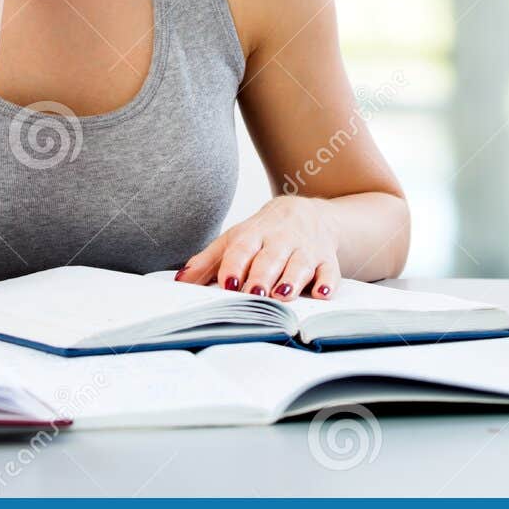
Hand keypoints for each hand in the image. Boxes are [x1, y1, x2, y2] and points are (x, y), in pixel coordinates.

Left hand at [173, 195, 341, 300]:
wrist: (305, 212)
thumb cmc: (263, 234)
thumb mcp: (234, 240)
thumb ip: (206, 262)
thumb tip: (179, 282)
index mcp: (254, 234)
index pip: (242, 248)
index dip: (234, 265)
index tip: (227, 284)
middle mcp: (280, 239)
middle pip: (270, 257)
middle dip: (262, 276)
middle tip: (253, 295)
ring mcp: (306, 248)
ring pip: (300, 264)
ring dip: (291, 280)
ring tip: (281, 296)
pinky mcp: (327, 259)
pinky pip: (330, 271)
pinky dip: (327, 283)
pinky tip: (321, 294)